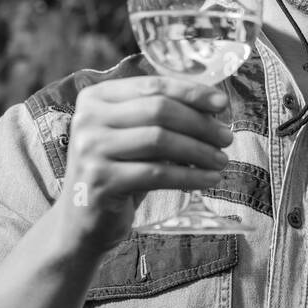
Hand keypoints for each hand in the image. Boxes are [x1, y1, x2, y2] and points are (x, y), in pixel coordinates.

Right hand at [53, 76, 233, 254]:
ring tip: (221, 161)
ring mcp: (90, 149)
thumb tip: (214, 106)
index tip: (222, 103)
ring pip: (160, 140)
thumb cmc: (118, 172)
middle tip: (226, 138)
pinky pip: (156, 173)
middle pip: (159, 110)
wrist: (82, 221)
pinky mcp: (100, 181)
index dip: (191, 92)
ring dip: (199, 150)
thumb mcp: (134, 137)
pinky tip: (209, 180)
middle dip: (200, 124)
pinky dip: (189, 176)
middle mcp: (88, 118)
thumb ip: (162, 116)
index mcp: (96, 97)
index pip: (153, 85)